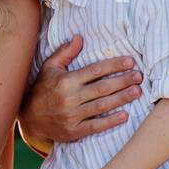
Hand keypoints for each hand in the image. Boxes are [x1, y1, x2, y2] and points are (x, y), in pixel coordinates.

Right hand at [22, 35, 142, 142]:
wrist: (29, 118)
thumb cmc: (42, 89)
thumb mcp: (49, 68)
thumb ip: (65, 53)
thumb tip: (79, 37)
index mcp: (65, 81)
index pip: (95, 70)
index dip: (114, 65)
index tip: (130, 61)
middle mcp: (69, 98)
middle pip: (102, 88)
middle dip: (123, 81)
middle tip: (139, 76)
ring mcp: (71, 116)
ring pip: (102, 106)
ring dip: (122, 99)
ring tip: (137, 92)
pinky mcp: (73, 131)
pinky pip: (95, 126)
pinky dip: (110, 121)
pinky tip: (124, 115)